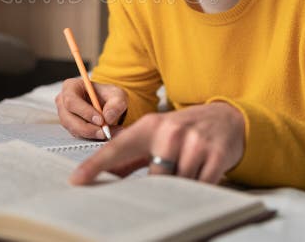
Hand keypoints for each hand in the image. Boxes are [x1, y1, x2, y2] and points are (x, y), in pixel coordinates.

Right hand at [56, 77, 127, 139]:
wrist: (108, 104)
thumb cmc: (107, 95)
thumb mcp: (117, 94)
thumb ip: (116, 103)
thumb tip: (108, 117)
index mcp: (70, 87)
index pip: (71, 100)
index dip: (84, 111)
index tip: (100, 120)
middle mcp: (64, 102)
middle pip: (68, 119)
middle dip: (87, 128)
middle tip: (104, 132)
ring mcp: (65, 116)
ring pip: (74, 130)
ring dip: (92, 134)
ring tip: (110, 132)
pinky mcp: (71, 128)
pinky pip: (79, 136)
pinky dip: (93, 137)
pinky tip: (106, 134)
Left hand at [70, 102, 244, 184]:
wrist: (227, 118)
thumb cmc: (185, 130)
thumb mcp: (156, 134)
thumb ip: (130, 155)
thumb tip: (105, 172)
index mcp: (150, 126)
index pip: (116, 148)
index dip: (95, 165)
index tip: (77, 180)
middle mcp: (170, 131)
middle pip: (153, 176)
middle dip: (160, 181)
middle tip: (171, 169)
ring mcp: (194, 142)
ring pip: (176, 182)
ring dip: (181, 183)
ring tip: (189, 166)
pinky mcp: (215, 155)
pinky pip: (199, 185)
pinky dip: (198, 185)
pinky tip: (202, 171)